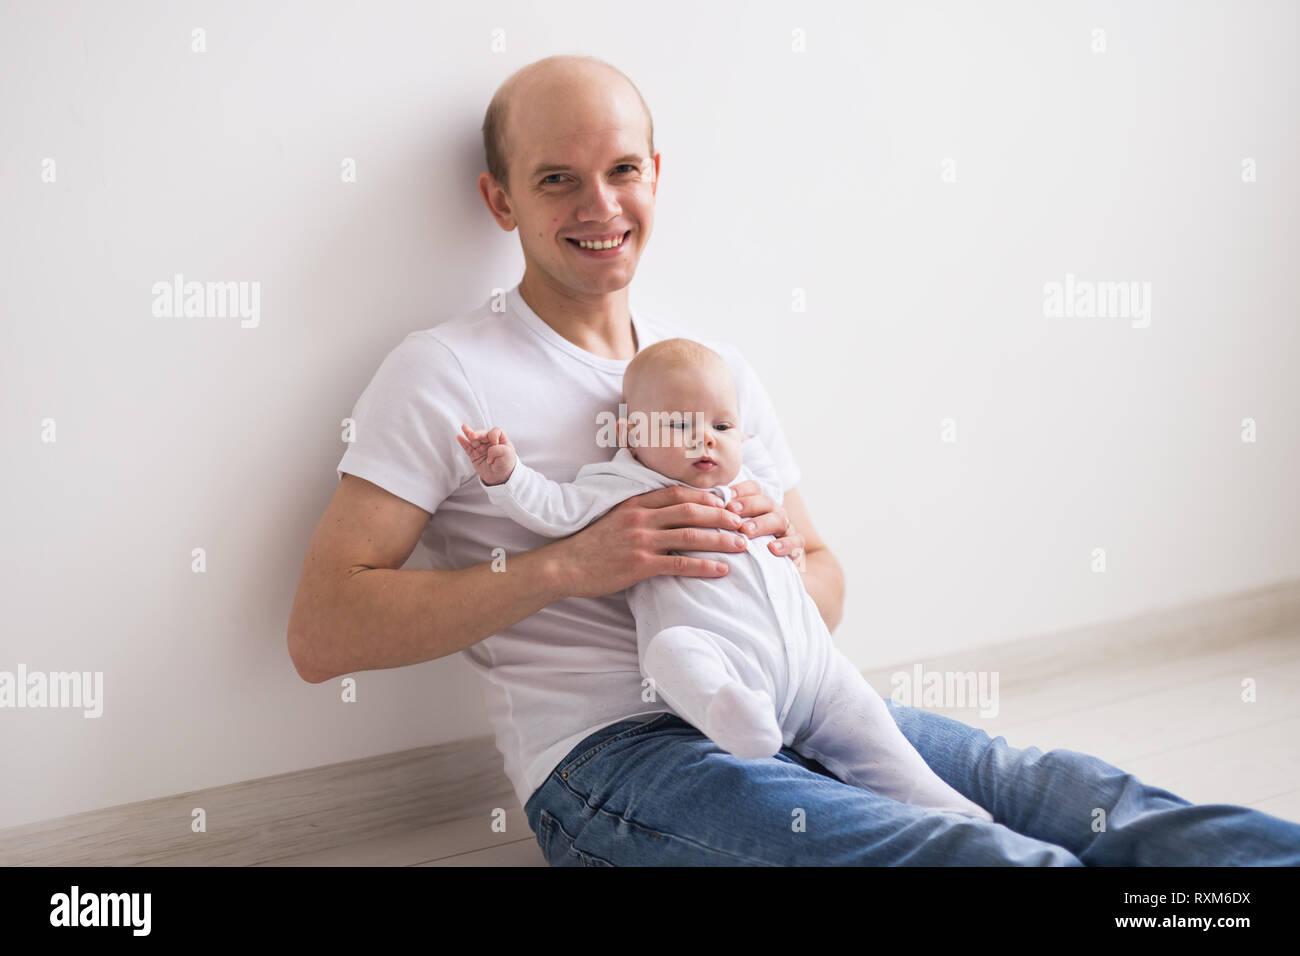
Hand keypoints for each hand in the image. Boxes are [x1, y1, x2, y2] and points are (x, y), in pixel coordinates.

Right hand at [456, 424, 516, 485]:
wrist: (500, 477)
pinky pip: (468, 447)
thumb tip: (488, 451)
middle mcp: (489, 442)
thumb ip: (498, 449)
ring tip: (464, 427)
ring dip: (468, 433)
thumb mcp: (507, 455)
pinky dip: (463, 442)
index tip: (495, 444)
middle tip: (473, 435)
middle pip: (483, 434)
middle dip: (478, 434)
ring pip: (474, 439)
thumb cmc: (506, 464)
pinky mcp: (474, 454)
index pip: (495, 432)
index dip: (494, 436)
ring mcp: (481, 448)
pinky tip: (459, 437)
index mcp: (500, 439)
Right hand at [548, 484, 751, 598]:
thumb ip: (640, 512)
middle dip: (722, 517)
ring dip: (721, 541)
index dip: (706, 497)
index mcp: (636, 503)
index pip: (679, 494)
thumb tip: (667, 514)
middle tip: (742, 523)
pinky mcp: (640, 565)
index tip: (726, 503)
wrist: (565, 565)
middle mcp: (641, 518)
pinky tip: (721, 570)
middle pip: (691, 512)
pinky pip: (680, 564)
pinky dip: (704, 566)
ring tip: (741, 546)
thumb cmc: (590, 544)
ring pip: (691, 536)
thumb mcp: (614, 517)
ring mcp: (642, 541)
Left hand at [724, 479, 805, 565]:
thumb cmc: (738, 546)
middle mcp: (773, 513)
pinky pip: (796, 542)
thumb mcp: (729, 530)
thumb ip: (718, 517)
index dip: (741, 490)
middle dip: (748, 505)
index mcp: (758, 504)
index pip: (753, 488)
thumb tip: (695, 505)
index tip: (725, 498)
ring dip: (761, 524)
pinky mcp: (795, 547)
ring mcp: (786, 529)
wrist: (762, 572)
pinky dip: (786, 545)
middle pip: (765, 501)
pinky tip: (771, 550)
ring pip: (779, 519)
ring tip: (746, 532)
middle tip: (732, 511)